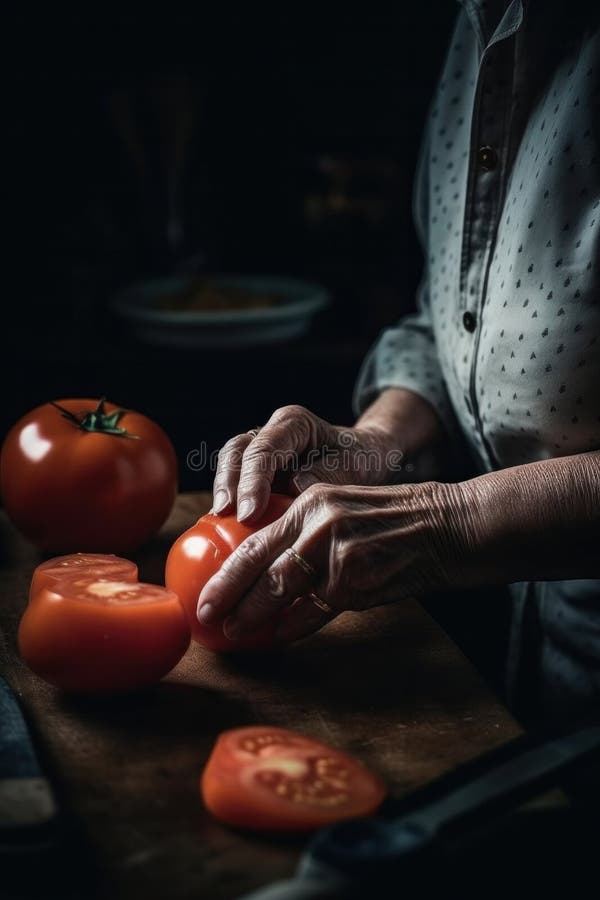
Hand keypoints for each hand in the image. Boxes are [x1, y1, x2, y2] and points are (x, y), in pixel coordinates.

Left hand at [197, 480, 469, 643]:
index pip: (257, 539)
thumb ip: (314, 537)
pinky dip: (297, 625)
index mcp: (314, 501)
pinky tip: (281, 637)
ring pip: (283, 587)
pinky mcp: (360, 576)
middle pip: (260, 563)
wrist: (459, 524)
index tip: (205, 594)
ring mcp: (340, 547)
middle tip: (205, 618)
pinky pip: (319, 608)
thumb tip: (276, 578)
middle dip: (228, 595)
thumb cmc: (407, 524)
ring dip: (255, 615)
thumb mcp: (352, 514)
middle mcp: (320, 519)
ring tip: (234, 634)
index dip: (227, 572)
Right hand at [212, 390, 444, 522]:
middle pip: (237, 450)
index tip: (249, 513)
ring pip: (230, 464)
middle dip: (229, 483)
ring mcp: (260, 451)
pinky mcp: (256, 472)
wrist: (364, 458)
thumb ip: (322, 476)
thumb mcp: (351, 466)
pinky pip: (236, 484)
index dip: (252, 480)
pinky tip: (227, 528)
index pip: (265, 447)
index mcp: (294, 423)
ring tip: (219, 521)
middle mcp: (270, 433)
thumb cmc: (358, 460)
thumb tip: (292, 492)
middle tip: (227, 514)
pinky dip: (231, 503)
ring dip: (224, 493)